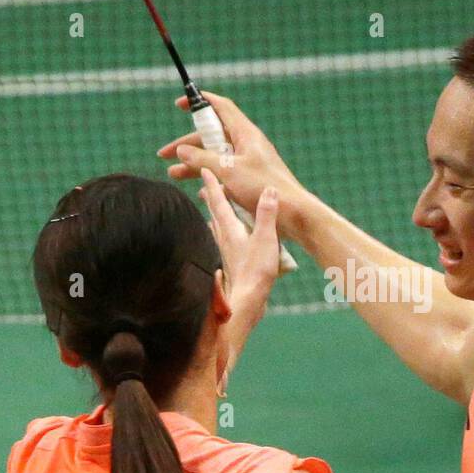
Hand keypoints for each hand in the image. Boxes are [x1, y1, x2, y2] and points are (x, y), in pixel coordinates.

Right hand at [159, 91, 310, 239]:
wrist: (292, 213)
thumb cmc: (264, 187)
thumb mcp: (228, 170)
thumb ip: (202, 158)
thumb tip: (182, 150)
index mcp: (245, 134)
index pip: (220, 108)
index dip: (200, 102)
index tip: (179, 104)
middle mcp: (246, 145)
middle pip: (211, 137)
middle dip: (187, 145)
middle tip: (164, 154)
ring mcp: (248, 164)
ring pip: (215, 158)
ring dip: (194, 165)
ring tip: (173, 175)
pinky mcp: (249, 181)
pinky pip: (225, 176)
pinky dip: (211, 181)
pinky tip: (201, 193)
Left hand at [202, 165, 279, 303]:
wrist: (246, 302)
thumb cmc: (256, 271)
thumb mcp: (266, 239)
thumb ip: (267, 214)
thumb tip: (270, 189)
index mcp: (231, 230)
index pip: (219, 202)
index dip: (212, 185)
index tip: (204, 169)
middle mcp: (224, 239)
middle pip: (214, 213)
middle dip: (210, 197)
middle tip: (205, 184)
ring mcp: (226, 252)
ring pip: (217, 227)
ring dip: (214, 215)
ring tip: (211, 208)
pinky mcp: (231, 264)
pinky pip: (223, 241)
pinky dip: (220, 233)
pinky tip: (221, 238)